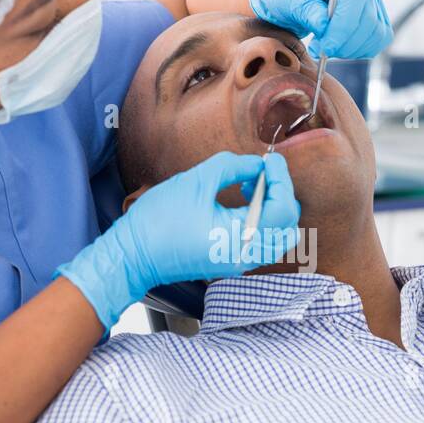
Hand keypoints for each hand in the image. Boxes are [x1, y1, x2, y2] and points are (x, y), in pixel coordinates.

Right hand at [57, 152, 300, 329]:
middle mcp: (245, 256)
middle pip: (289, 226)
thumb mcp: (196, 181)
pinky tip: (243, 200)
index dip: (282, 179)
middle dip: (282, 193)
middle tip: (265, 171)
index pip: (282, 208)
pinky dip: (263, 218)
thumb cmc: (159, 220)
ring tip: (250, 186)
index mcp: (239, 238)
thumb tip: (258, 165)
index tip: (271, 159)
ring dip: (274, 206)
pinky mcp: (231, 261)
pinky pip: (263, 241)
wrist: (134, 255)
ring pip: (279, 236)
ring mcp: (239, 263)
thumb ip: (234, 167)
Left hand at [249, 0, 393, 59]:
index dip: (344, 28)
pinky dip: (360, 49)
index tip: (326, 48)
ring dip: (352, 48)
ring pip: (377, 32)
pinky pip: (378, 38)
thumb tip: (324, 26)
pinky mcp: (373, 13)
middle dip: (345, 42)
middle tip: (319, 49)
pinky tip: (339, 47)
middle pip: (369, 18)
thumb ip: (309, 11)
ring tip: (326, 46)